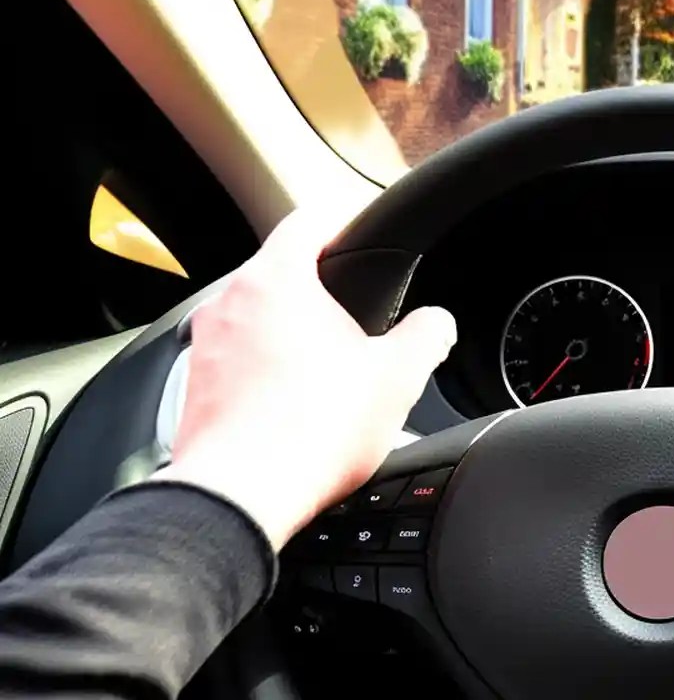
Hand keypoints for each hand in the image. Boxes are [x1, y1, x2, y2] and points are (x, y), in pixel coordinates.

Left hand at [151, 206, 455, 550]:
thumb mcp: (396, 378)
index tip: (358, 227)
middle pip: (282, 274)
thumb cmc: (310, 432)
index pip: (310, 220)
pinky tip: (296, 408)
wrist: (240, 497)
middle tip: (357, 321)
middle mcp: (229, 303)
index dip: (343, 220)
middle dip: (321, 293)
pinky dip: (266, 374)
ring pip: (258, 321)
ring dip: (291, 336)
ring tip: (329, 374)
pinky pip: (238, 363)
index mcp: (277, 279)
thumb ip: (427, 336)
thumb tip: (437, 324)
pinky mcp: (193, 387)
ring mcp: (204, 347)